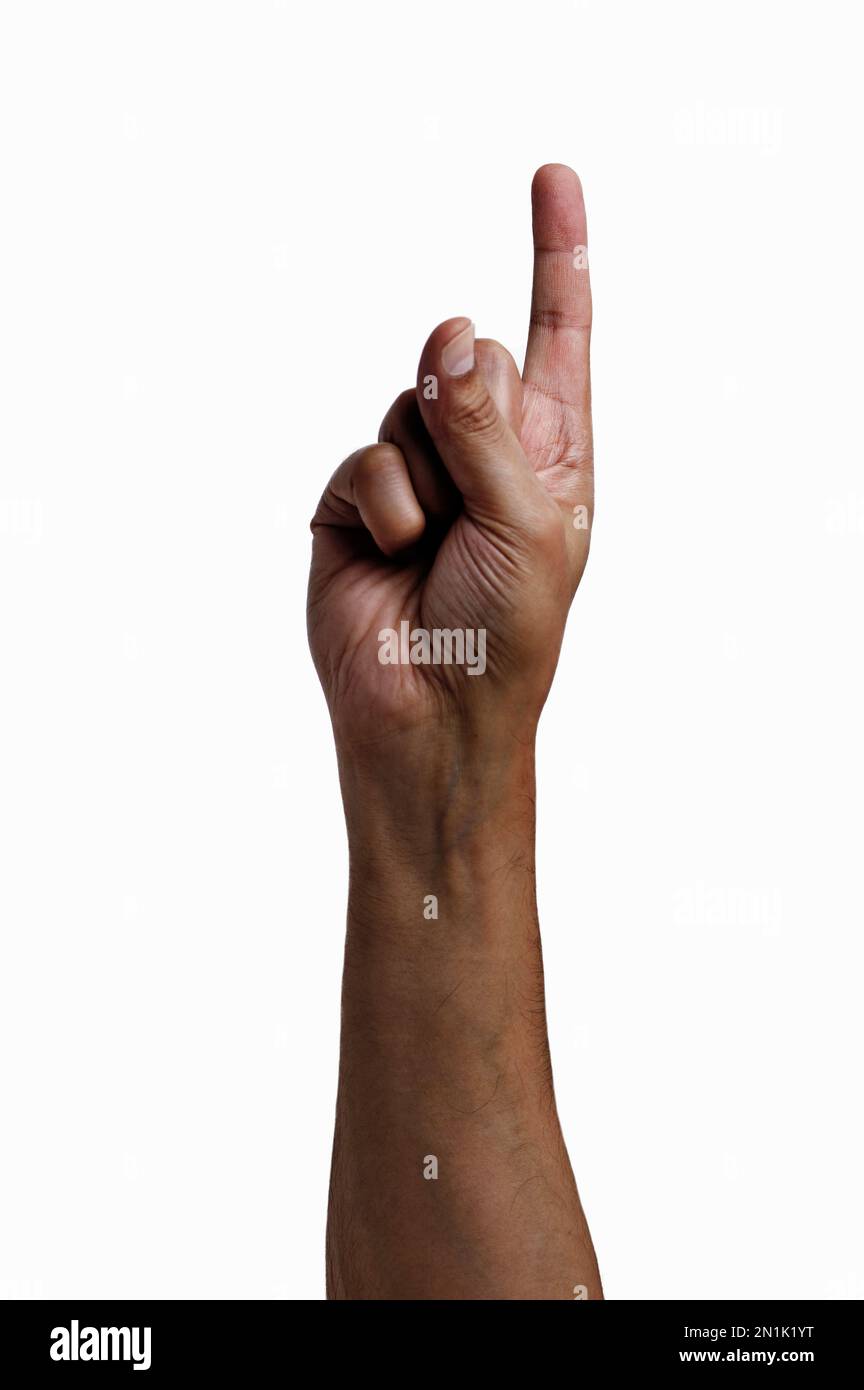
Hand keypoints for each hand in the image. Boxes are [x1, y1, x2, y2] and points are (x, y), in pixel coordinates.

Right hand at [307, 165, 592, 748]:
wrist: (432, 712)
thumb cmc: (507, 630)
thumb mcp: (528, 520)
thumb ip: (487, 422)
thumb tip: (444, 332)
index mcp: (549, 451)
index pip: (556, 335)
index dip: (556, 255)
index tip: (552, 177)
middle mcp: (483, 449)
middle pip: (467, 353)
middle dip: (468, 409)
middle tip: (475, 490)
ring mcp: (417, 472)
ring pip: (408, 401)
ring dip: (427, 478)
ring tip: (436, 546)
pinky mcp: (355, 498)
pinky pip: (363, 455)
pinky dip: (383, 506)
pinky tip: (395, 556)